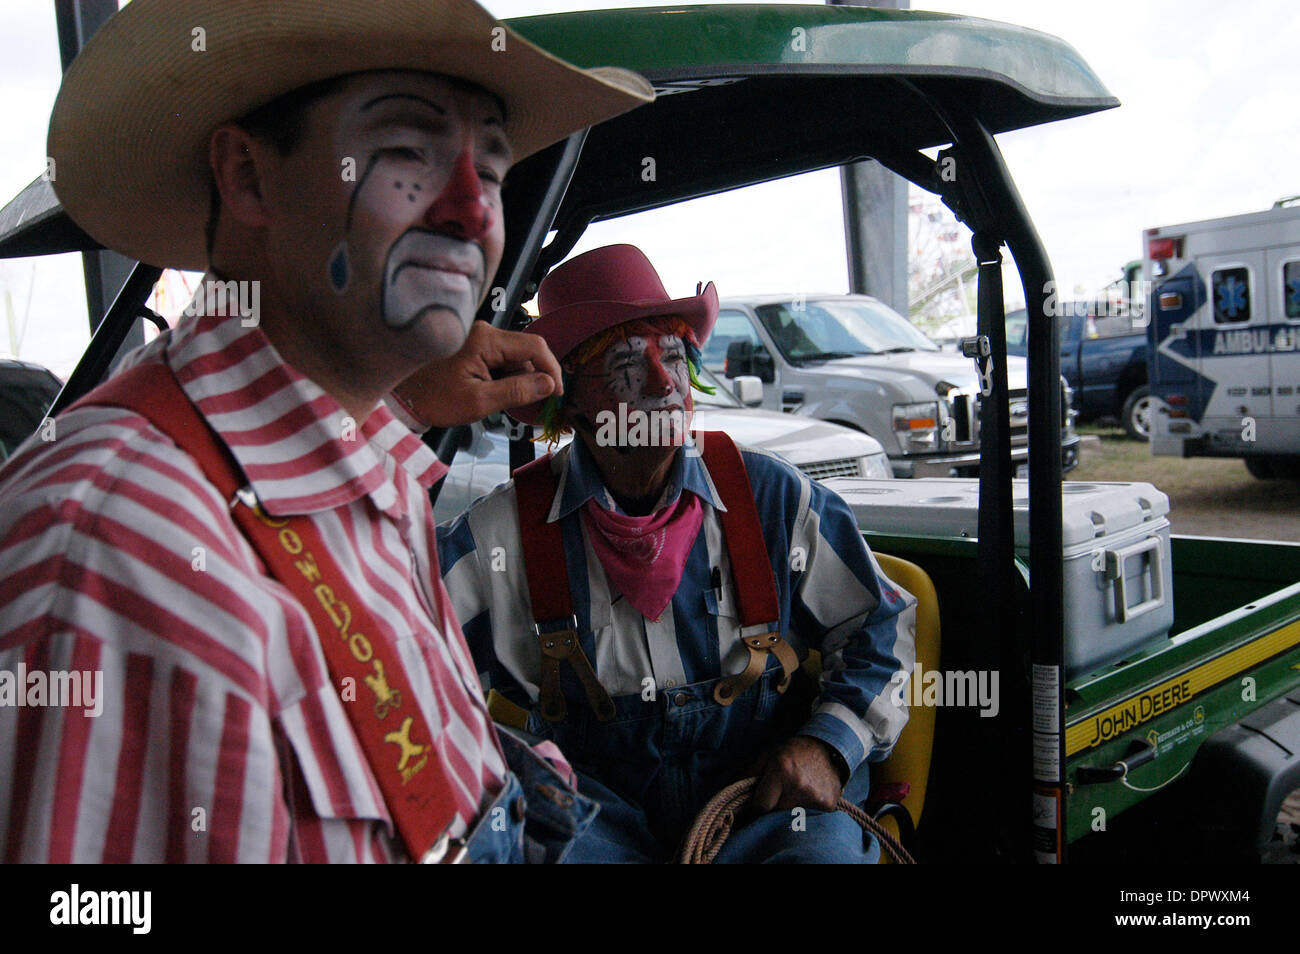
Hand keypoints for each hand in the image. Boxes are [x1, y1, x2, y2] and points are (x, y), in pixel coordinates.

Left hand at [394, 321, 562, 427]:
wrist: (405, 399)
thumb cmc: (435, 399)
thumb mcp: (479, 401)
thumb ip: (517, 391)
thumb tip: (549, 384)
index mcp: (486, 339)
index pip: (534, 346)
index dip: (552, 369)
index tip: (557, 393)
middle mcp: (485, 333)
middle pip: (527, 352)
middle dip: (535, 378)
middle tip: (536, 404)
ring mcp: (481, 340)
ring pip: (517, 359)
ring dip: (521, 381)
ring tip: (506, 403)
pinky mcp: (477, 349)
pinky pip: (505, 362)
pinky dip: (509, 380)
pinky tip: (498, 395)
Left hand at [749, 736, 844, 814]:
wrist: (828, 748)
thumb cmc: (792, 753)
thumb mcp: (767, 757)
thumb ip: (749, 776)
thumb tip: (735, 797)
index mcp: (781, 770)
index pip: (760, 806)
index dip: (756, 808)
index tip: (758, 806)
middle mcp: (798, 785)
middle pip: (776, 814)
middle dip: (773, 809)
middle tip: (778, 798)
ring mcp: (815, 797)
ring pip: (792, 818)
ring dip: (789, 812)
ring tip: (794, 796)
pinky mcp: (828, 805)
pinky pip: (809, 818)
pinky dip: (805, 813)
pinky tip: (807, 798)